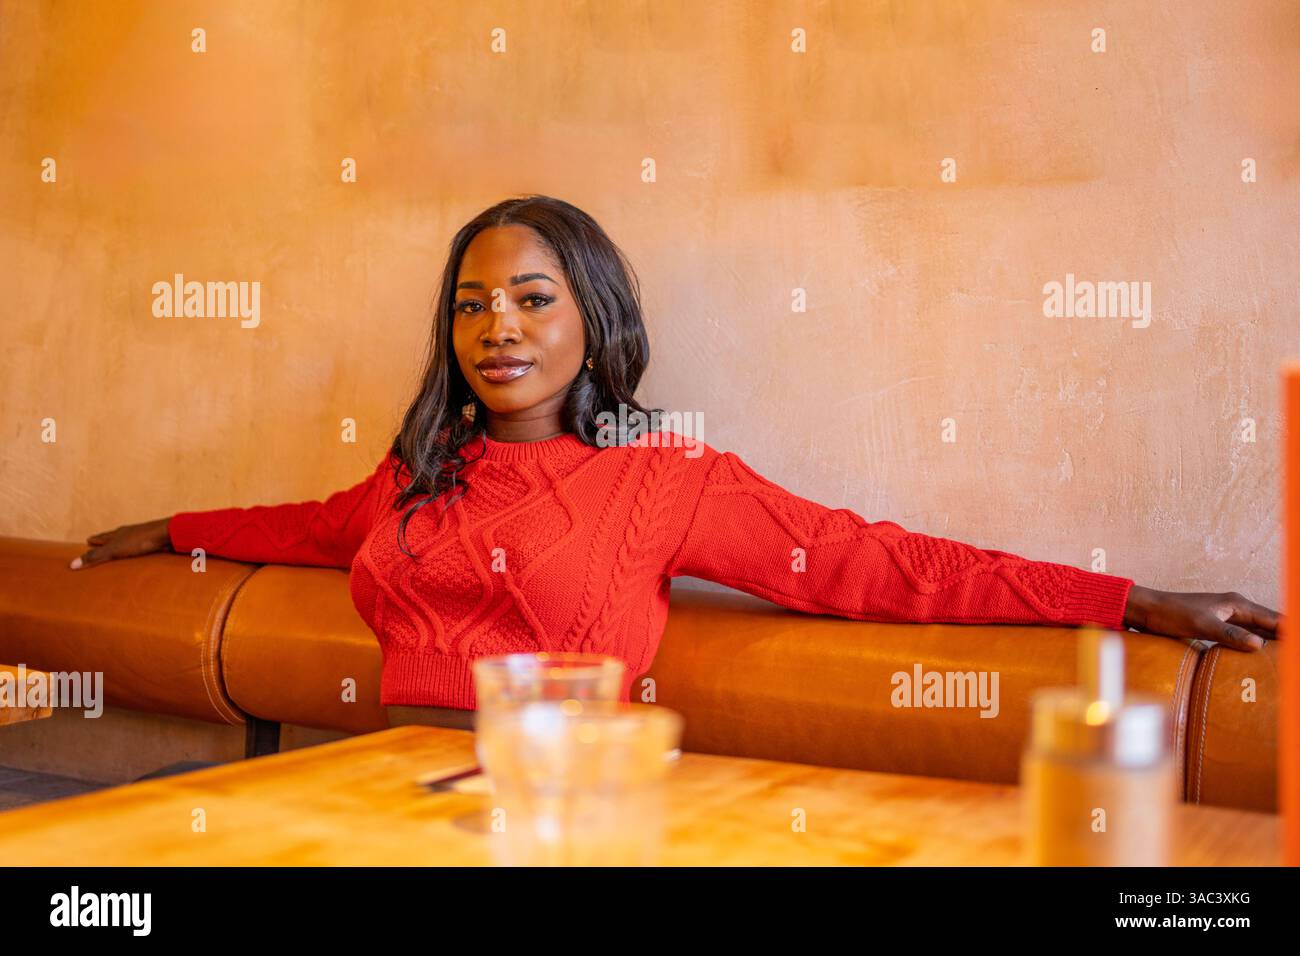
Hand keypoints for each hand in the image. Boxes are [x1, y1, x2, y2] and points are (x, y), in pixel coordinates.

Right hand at [69, 517, 174, 569]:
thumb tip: (72, 564)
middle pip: (114, 538)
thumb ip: (95, 557)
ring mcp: (142, 538)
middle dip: (106, 542)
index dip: (94, 540)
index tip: (88, 540)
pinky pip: (141, 550)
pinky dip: (135, 553)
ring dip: (121, 547)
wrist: (168, 534)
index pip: (101, 537)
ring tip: (118, 551)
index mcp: (117, 534)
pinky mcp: (153, 544)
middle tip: (99, 543)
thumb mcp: (114, 550)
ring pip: (128, 543)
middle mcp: (129, 534)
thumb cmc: (140, 540)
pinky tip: (139, 557)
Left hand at [1122, 584, 1281, 650]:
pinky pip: (1244, 636)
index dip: (1290, 632)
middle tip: (1291, 661)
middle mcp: (1237, 609)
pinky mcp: (1218, 626)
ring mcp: (1228, 617)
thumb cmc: (1172, 614)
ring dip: (1272, 642)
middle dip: (1284, 639)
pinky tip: (1259, 656)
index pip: (1274, 619)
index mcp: (1238, 604)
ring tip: (1282, 660)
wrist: (1148, 610)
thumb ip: (1229, 634)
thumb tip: (1259, 644)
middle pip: (1270, 625)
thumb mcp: (1202, 625)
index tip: (1296, 649)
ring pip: (1258, 630)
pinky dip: (1255, 645)